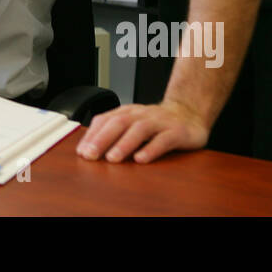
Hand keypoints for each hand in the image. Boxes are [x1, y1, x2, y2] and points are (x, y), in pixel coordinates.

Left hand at [76, 99, 208, 163]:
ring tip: (113, 158)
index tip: (82, 152)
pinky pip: (163, 140)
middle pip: (119, 122)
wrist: (189, 113)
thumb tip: (89, 151)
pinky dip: (151, 149)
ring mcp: (160, 122)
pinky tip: (142, 159)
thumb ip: (114, 133)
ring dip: (124, 144)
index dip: (92, 135)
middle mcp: (142, 114)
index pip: (105, 119)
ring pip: (140, 129)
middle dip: (102, 139)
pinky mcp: (177, 132)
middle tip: (91, 155)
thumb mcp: (133, 124)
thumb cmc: (156, 123)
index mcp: (128, 112)